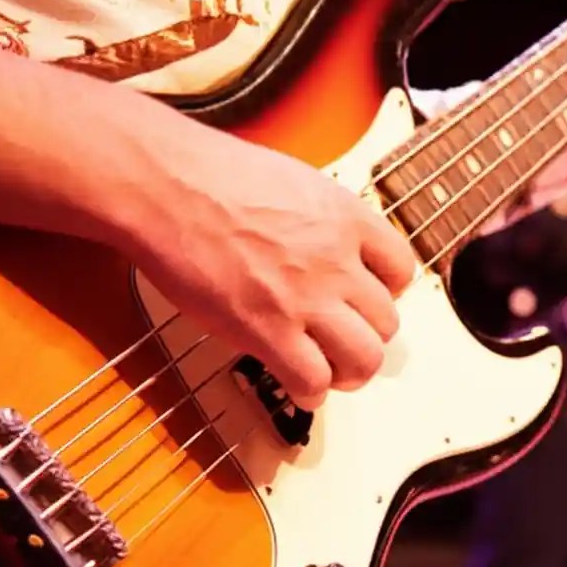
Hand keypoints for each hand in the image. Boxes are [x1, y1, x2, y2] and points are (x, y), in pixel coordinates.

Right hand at [129, 141, 414, 409]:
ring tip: (327, 369)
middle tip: (342, 341)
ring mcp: (306, 299)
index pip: (402, 269)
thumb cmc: (210, 175)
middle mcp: (337, 260)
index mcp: (346, 217)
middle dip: (366, 336)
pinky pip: (314, 381)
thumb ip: (319, 219)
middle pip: (387, 322)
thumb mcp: (291, 181)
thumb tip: (323, 243)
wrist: (165, 187)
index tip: (365, 299)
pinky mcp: (269, 331)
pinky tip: (296, 383)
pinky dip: (310, 391)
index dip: (386, 292)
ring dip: (348, 371)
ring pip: (364, 359)